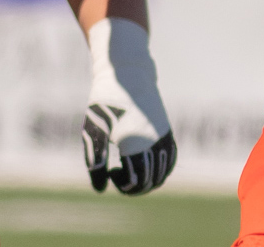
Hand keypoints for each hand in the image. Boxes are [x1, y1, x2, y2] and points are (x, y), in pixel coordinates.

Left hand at [80, 18, 176, 194]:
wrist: (128, 75)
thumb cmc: (106, 101)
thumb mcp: (94, 129)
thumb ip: (94, 159)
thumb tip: (100, 189)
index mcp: (136, 143)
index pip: (136, 181)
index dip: (122, 185)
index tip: (109, 170)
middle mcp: (154, 142)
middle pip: (151, 181)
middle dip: (134, 186)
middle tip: (116, 173)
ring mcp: (164, 137)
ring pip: (163, 173)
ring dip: (148, 180)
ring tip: (128, 169)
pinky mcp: (167, 132)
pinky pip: (170, 160)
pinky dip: (161, 170)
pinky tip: (144, 165)